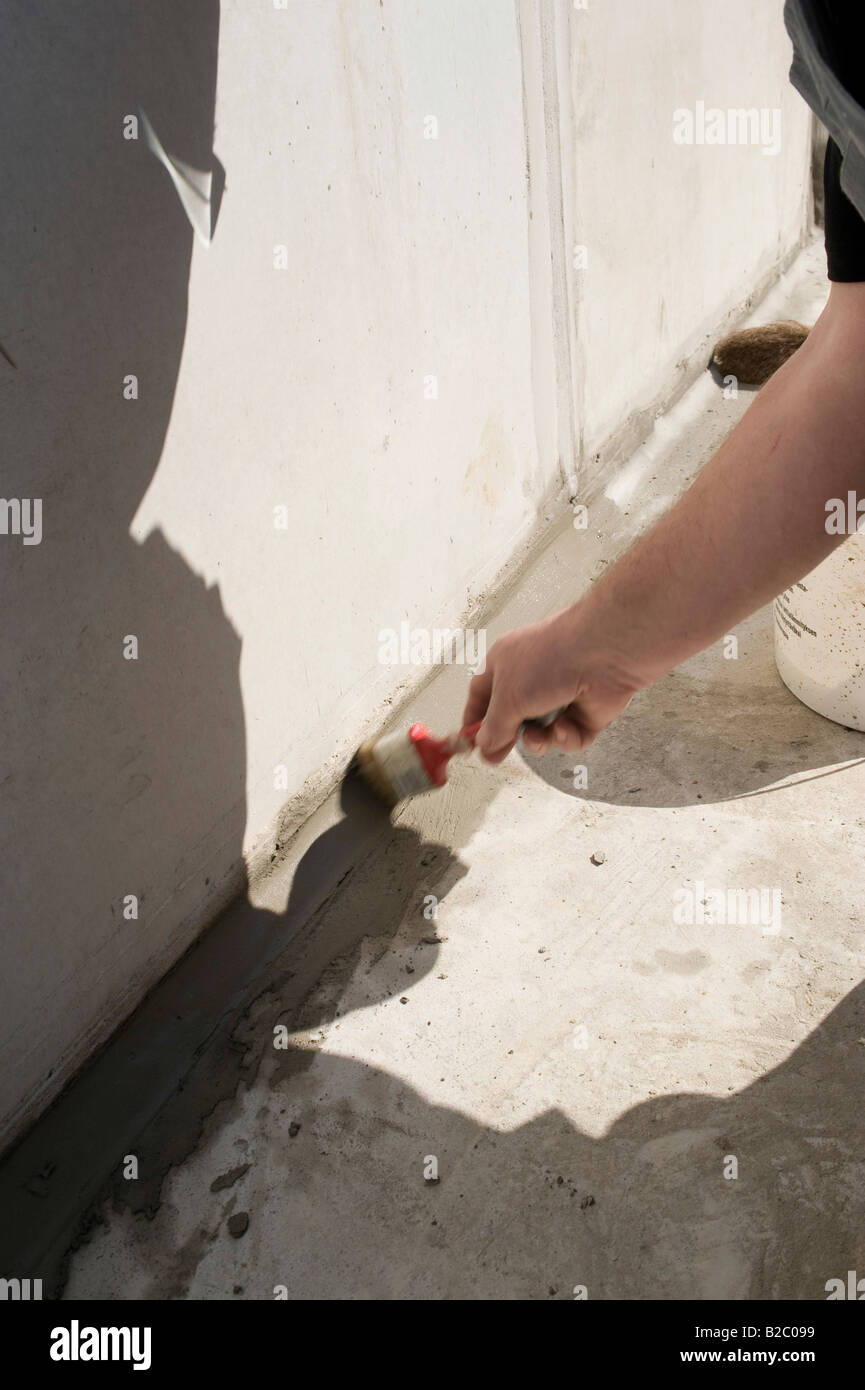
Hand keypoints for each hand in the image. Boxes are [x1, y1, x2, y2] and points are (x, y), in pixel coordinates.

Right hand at [462, 608, 640, 764]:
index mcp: (504, 664)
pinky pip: (569, 737)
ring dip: (539, 740)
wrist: (604, 653)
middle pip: (511, 719)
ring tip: (541, 735)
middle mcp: (532, 678)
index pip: (481, 697)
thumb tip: (484, 747)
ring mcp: (560, 695)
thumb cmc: (552, 658)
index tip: (469, 745)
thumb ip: (492, 729)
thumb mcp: (507, 698)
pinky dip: (566, 738)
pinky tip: (567, 727)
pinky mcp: (586, 712)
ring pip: (541, 734)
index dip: (474, 722)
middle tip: (502, 752)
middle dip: (508, 737)